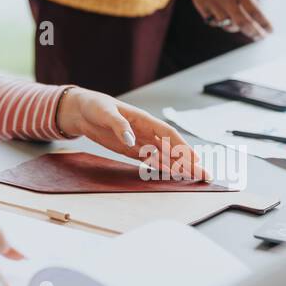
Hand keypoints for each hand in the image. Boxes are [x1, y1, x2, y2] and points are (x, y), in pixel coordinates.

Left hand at [57, 87, 209, 181]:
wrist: (81, 111)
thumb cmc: (95, 106)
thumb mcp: (104, 113)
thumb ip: (118, 125)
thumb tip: (131, 139)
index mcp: (143, 119)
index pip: (167, 133)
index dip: (182, 146)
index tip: (195, 158)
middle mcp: (146, 131)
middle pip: (171, 147)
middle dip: (188, 161)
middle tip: (204, 175)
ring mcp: (140, 141)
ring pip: (164, 155)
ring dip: (179, 166)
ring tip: (194, 178)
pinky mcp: (131, 149)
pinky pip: (151, 160)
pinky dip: (162, 168)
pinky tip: (173, 176)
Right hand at [173, 0, 272, 40]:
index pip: (254, 11)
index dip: (264, 23)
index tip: (271, 30)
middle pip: (242, 22)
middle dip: (254, 32)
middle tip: (261, 36)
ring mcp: (211, 0)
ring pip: (227, 24)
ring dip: (239, 29)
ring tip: (247, 29)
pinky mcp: (200, 3)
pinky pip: (213, 20)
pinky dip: (222, 24)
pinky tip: (229, 22)